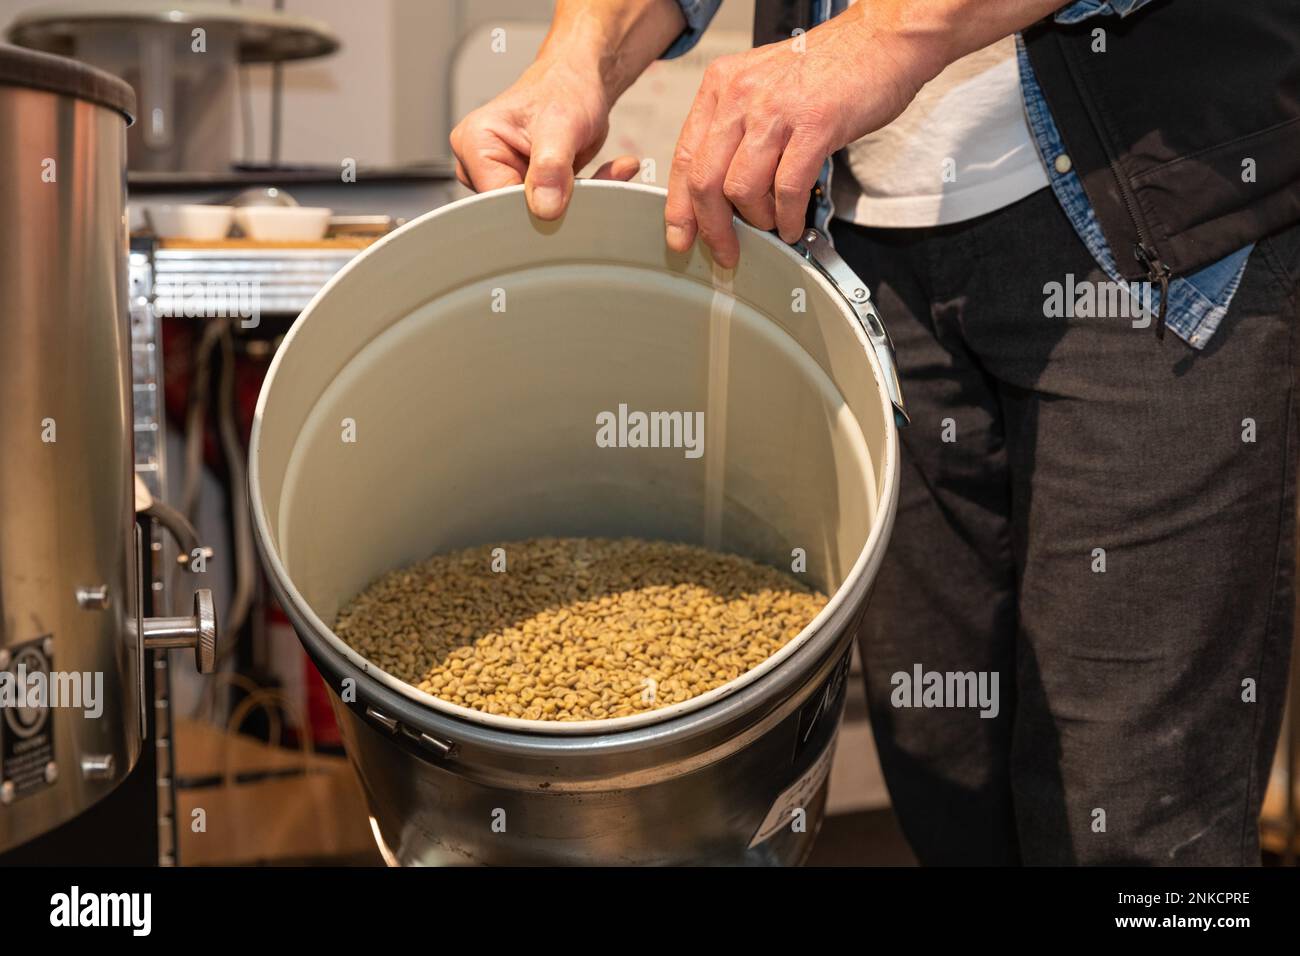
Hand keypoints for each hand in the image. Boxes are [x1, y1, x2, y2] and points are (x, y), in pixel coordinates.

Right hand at [450, 58, 640, 219]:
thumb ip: (551, 166)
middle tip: (596, 183)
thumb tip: (545, 208)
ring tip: (605, 173)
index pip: (496, 199)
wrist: (581, 82)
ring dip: (579, 199)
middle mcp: (480, 164)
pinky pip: (555, 209)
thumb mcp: (561, 124)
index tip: (566, 196)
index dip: (533, 207)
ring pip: (540, 214)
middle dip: (561, 203)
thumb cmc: (565, 88)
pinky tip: (608, 174)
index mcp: (474, 144)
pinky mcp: (525, 188)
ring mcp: (502, 177)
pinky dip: (586, 195)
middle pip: (516, 211)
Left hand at [665, 3, 939, 266]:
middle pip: (705, 179)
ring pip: (741, 189)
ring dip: (756, 220)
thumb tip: (721, 191)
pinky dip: (787, 217)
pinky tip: (792, 225)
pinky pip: (787, 189)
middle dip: (712, 227)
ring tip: (771, 225)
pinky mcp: (814, 125)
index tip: (681, 235)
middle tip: (726, 251)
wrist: (881, 39)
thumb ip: (737, 132)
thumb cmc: (828, 68)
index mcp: (722, 86)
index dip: (680, 206)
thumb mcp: (763, 89)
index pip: (685, 156)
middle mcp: (741, 94)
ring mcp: (776, 109)